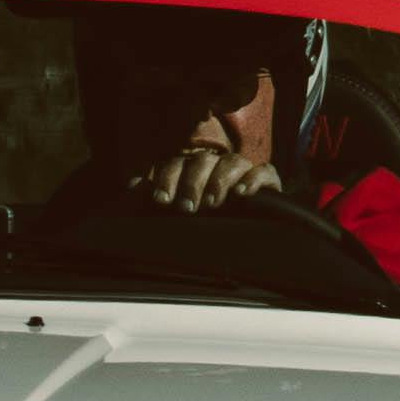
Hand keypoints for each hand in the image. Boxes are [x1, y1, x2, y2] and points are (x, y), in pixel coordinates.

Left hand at [135, 139, 280, 215]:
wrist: (240, 239)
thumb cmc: (199, 225)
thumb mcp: (173, 211)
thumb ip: (154, 196)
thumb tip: (133, 186)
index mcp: (190, 170)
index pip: (178, 164)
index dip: (168, 178)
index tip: (161, 200)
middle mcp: (215, 167)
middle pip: (203, 161)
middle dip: (192, 182)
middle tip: (186, 208)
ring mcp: (241, 172)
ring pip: (232, 161)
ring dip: (220, 180)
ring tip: (212, 202)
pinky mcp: (266, 183)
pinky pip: (264, 171)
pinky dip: (254, 179)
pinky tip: (243, 193)